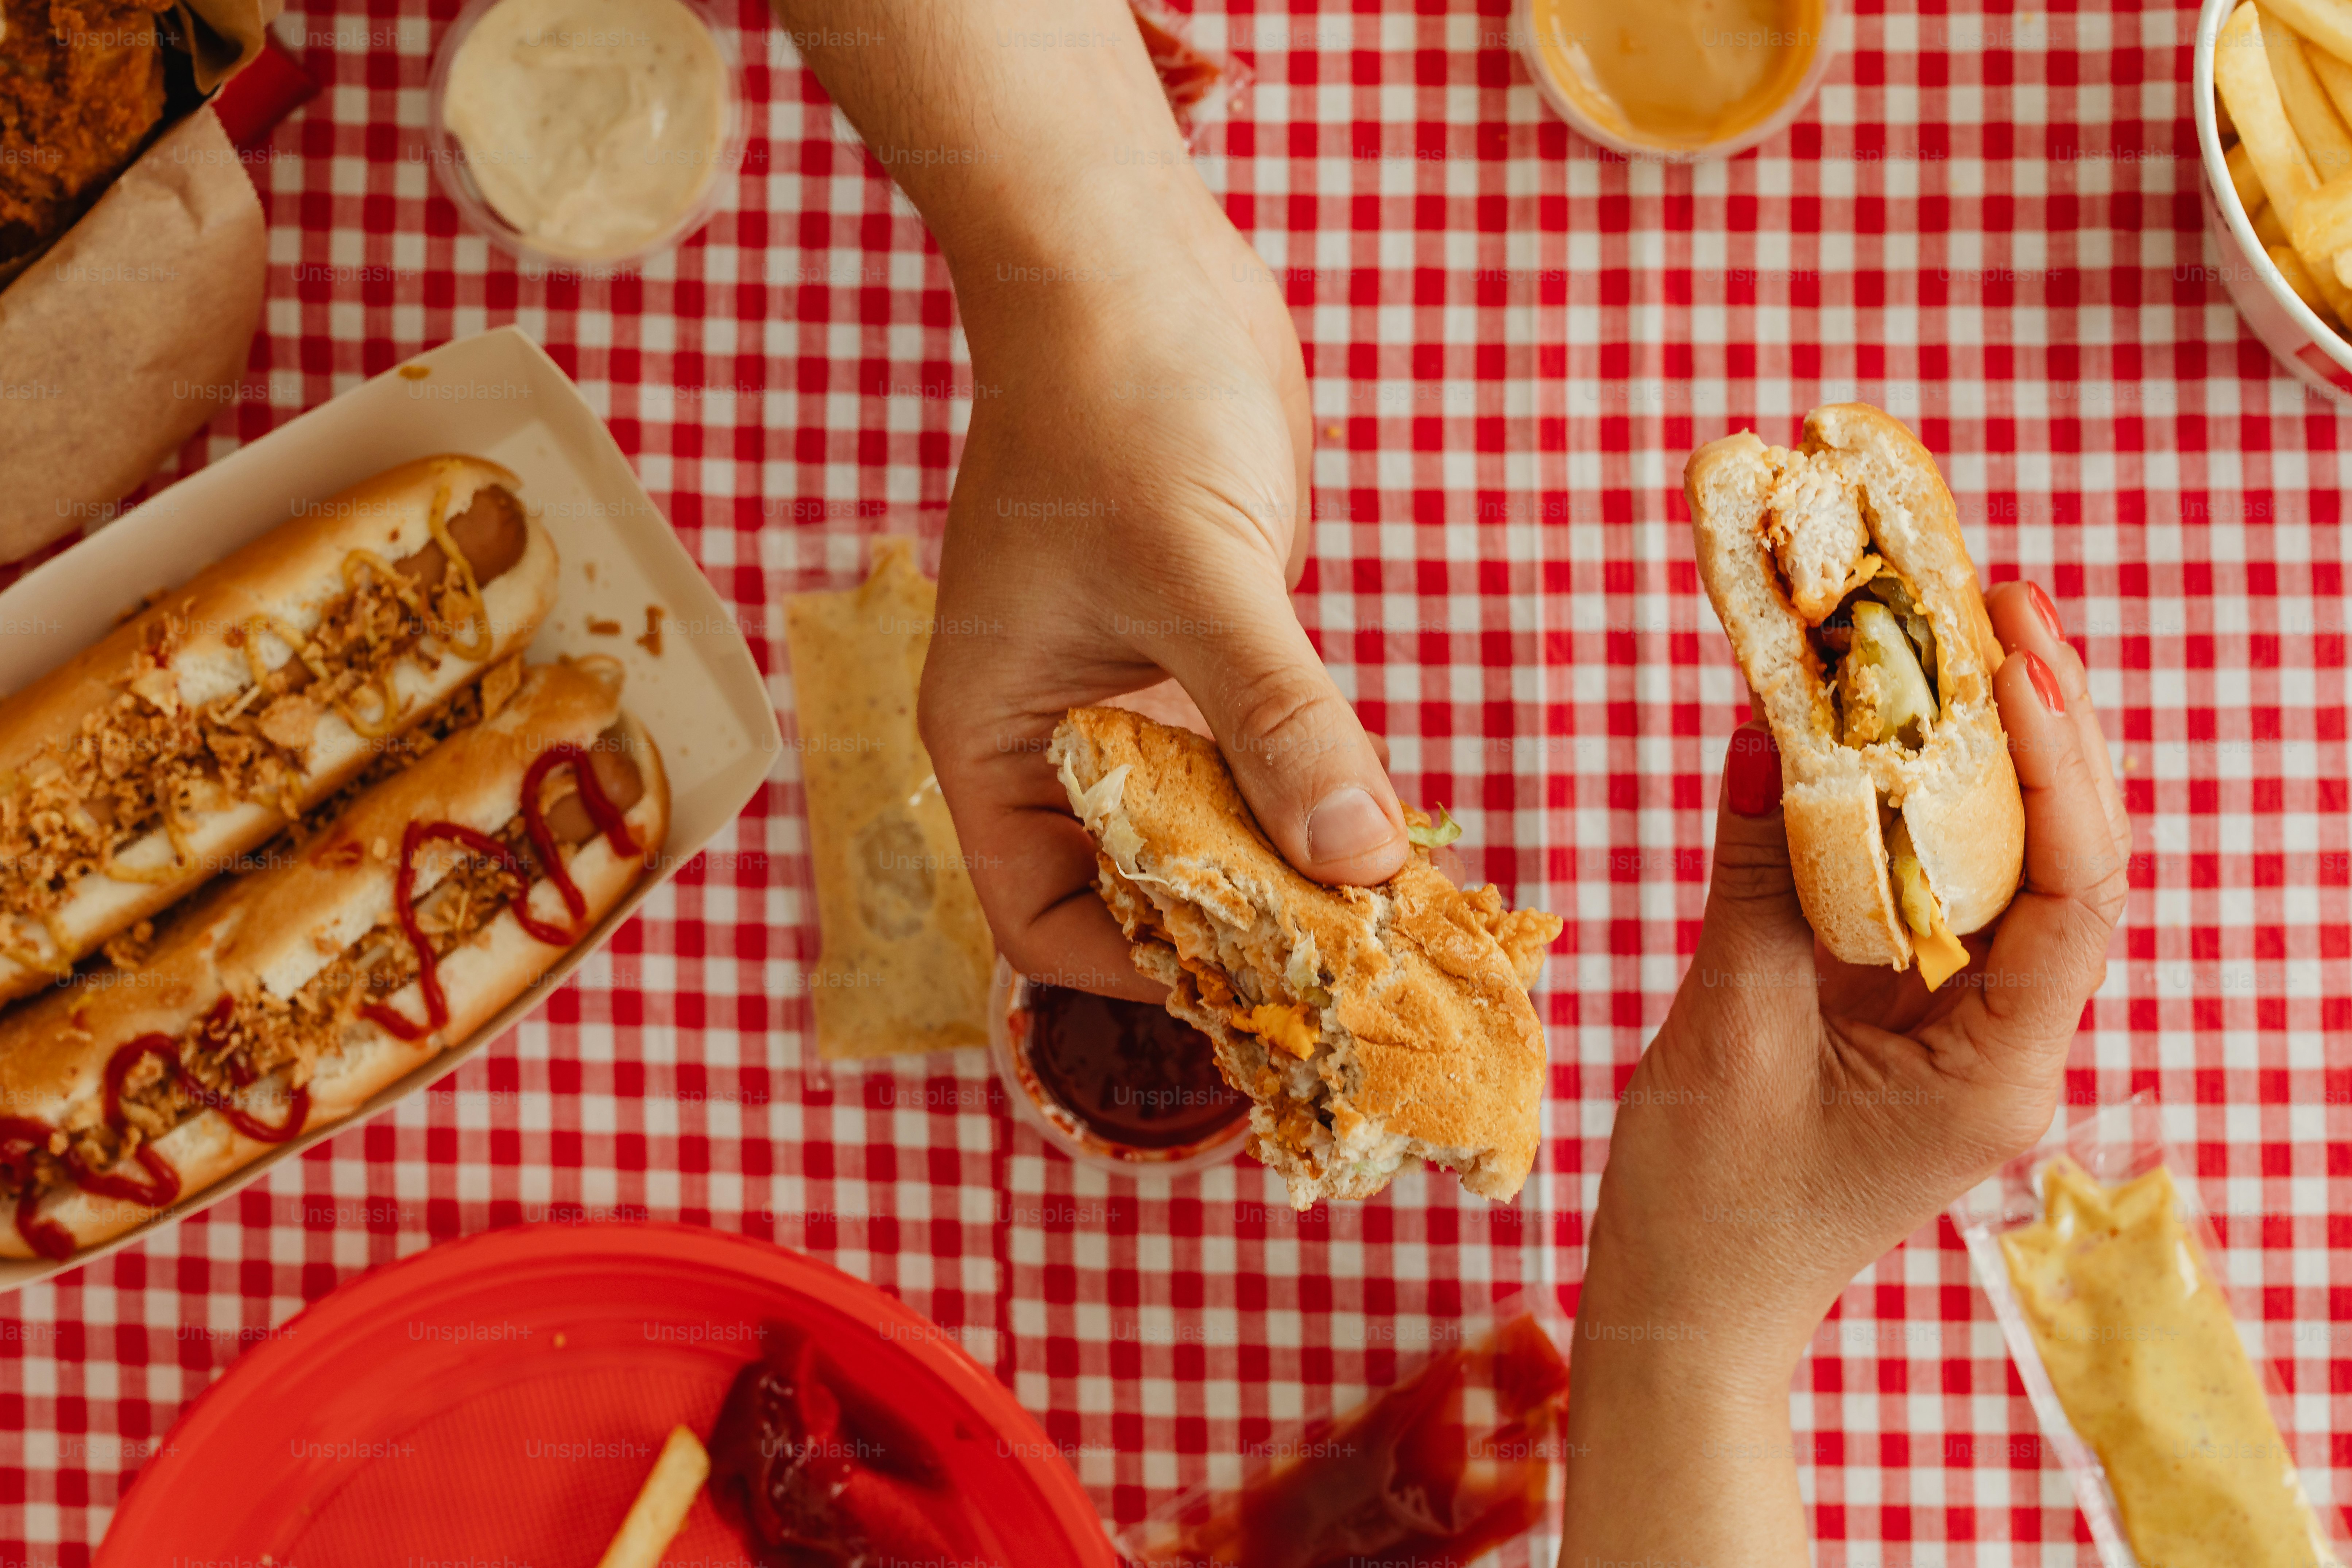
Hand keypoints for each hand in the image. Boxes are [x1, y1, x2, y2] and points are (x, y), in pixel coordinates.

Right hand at [914, 159, 1407, 999]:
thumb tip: (1357, 861)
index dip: (1142, 976)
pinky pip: (1258, 762)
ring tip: (1386, 930)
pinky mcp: (1208, 655)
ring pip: (1209, 831)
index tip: (1263, 998)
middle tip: (1354, 984)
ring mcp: (1137, 698)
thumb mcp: (1195, 576)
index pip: (1048, 922)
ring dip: (1288, 873)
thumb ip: (1275, 721)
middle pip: (1138, 891)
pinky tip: (1385, 836)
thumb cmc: (1117, 407)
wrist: (1132, 268)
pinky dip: (1311, 800)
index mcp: (998, 741)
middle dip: (1236, 935)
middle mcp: (1060, 738)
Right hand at [1560, 579, 2131, 1560]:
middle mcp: (2008, 1044)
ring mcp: (1964, 1029)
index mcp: (1998, 1068)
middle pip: (2064, 859)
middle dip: (2042, 724)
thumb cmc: (1707, 1202)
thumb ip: (1763, 875)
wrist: (1686, 1305)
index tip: (2015, 653)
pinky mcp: (1911, 1015)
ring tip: (1963, 631)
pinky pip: (1937, 891)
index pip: (2074, 888)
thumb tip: (1769, 730)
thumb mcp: (1729, 1025)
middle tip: (2002, 599)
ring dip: (1989, 751)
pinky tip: (1892, 729)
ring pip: (2010, 867)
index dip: (2056, 760)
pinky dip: (1920, 806)